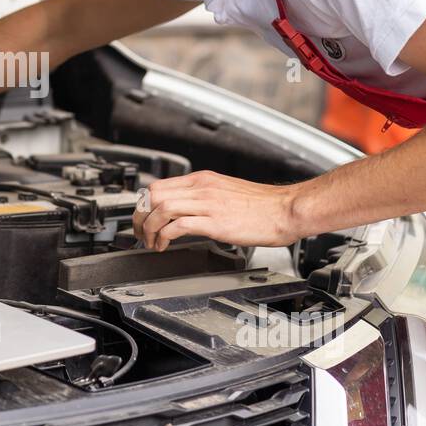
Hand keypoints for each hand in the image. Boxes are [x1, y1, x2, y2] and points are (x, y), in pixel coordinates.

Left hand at [132, 170, 301, 249]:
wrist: (286, 210)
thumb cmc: (263, 206)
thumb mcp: (227, 192)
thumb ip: (205, 197)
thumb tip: (187, 209)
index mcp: (203, 179)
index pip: (159, 185)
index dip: (144, 204)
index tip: (142, 218)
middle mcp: (202, 188)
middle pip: (154, 195)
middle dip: (140, 215)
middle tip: (139, 232)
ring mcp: (208, 204)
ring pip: (161, 208)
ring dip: (149, 228)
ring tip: (150, 242)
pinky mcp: (215, 222)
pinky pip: (178, 225)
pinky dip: (164, 236)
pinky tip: (164, 246)